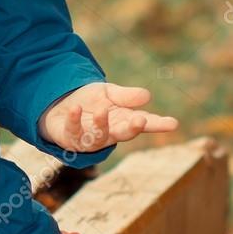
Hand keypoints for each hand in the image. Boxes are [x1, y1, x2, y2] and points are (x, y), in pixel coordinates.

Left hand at [37, 82, 178, 152]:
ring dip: (101, 126)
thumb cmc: (89, 101)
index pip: (144, 122)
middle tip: (141, 121)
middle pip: (124, 134)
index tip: (173, 123)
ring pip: (99, 138)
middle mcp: (109, 133)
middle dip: (132, 129)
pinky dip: (74, 121)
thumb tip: (147, 96)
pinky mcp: (70, 140)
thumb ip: (125, 96)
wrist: (60, 105)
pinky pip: (73, 133)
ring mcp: (90, 139)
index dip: (158, 124)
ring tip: (101, 111)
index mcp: (123, 121)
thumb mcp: (108, 93)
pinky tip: (74, 109)